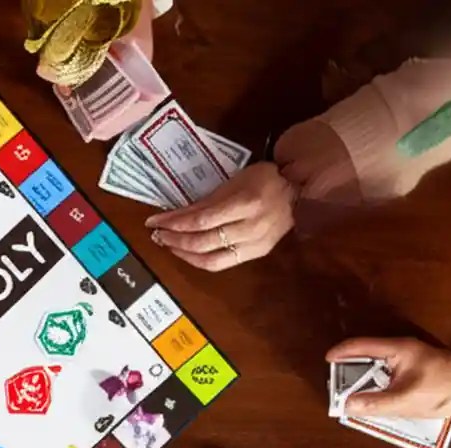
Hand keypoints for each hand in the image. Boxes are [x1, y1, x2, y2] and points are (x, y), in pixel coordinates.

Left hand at [145, 163, 295, 271]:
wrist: (297, 190)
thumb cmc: (262, 180)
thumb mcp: (233, 182)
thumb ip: (205, 202)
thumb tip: (174, 216)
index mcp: (245, 203)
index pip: (200, 220)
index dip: (173, 223)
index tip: (153, 222)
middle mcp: (251, 227)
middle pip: (203, 242)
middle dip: (174, 240)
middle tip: (157, 235)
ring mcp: (256, 244)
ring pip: (211, 259)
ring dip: (183, 253)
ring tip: (168, 245)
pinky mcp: (257, 254)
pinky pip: (222, 263)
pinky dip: (201, 260)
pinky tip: (188, 253)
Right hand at [327, 337, 450, 417]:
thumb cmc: (446, 387)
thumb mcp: (408, 399)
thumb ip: (375, 403)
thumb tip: (346, 405)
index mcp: (395, 350)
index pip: (359, 345)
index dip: (340, 352)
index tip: (326, 362)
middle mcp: (399, 350)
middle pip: (365, 356)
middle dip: (348, 370)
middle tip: (336, 387)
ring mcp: (408, 359)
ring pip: (377, 367)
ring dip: (363, 380)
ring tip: (351, 396)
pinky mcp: (415, 370)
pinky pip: (388, 375)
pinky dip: (377, 385)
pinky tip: (376, 399)